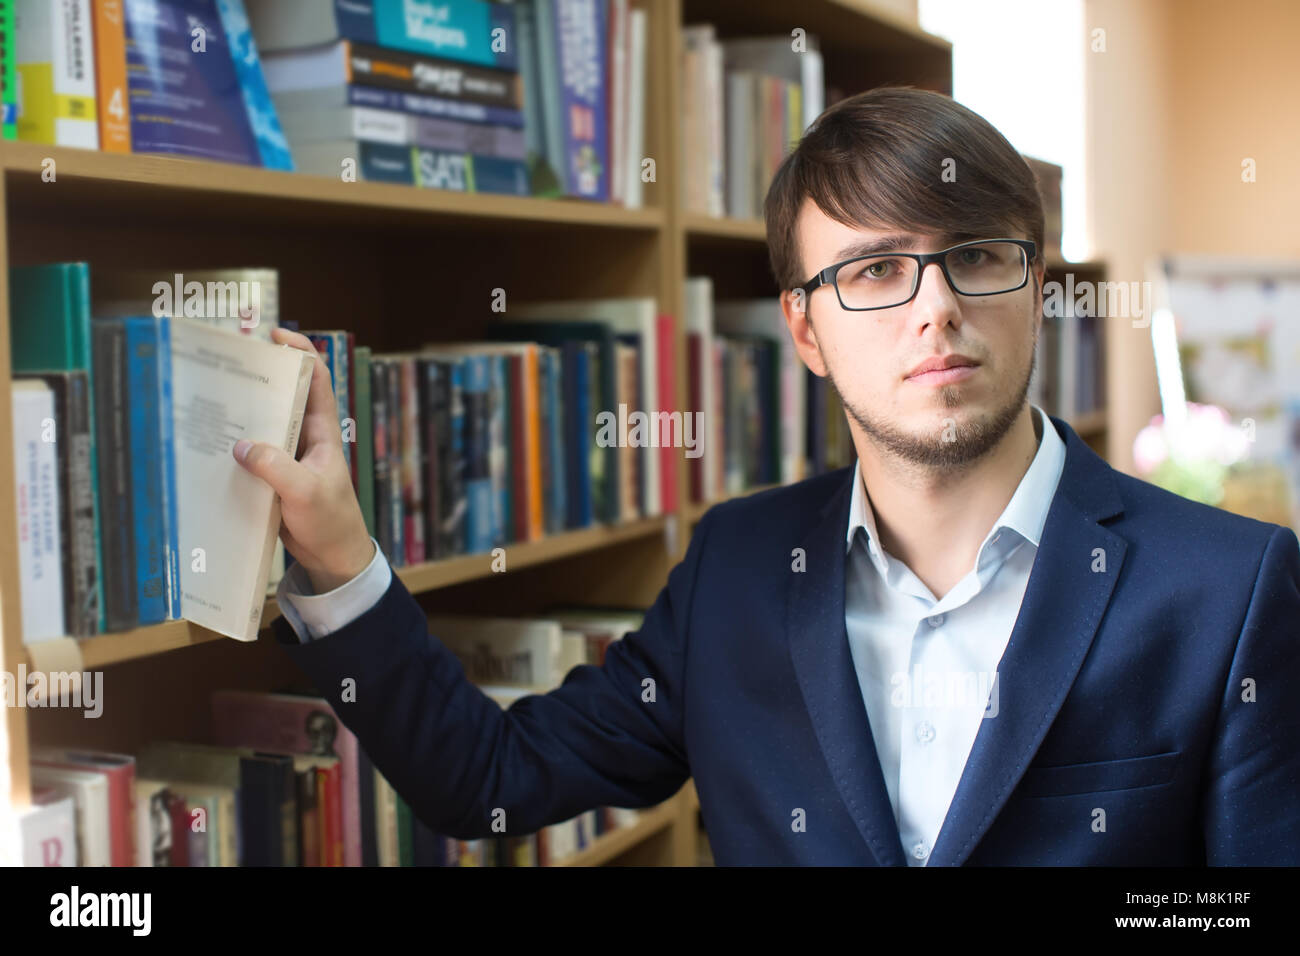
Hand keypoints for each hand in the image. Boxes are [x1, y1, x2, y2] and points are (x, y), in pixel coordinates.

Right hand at [232, 327, 375, 592]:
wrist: (333, 557)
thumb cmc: (330, 521)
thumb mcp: (305, 492)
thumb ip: (276, 468)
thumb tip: (241, 445)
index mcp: (323, 432)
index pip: (317, 379)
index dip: (300, 352)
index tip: (274, 336)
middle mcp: (305, 437)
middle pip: (283, 396)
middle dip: (258, 377)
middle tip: (223, 364)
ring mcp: (289, 456)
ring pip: (264, 423)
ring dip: (241, 412)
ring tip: (207, 398)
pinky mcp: (273, 476)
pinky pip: (252, 453)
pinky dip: (233, 446)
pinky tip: (207, 443)